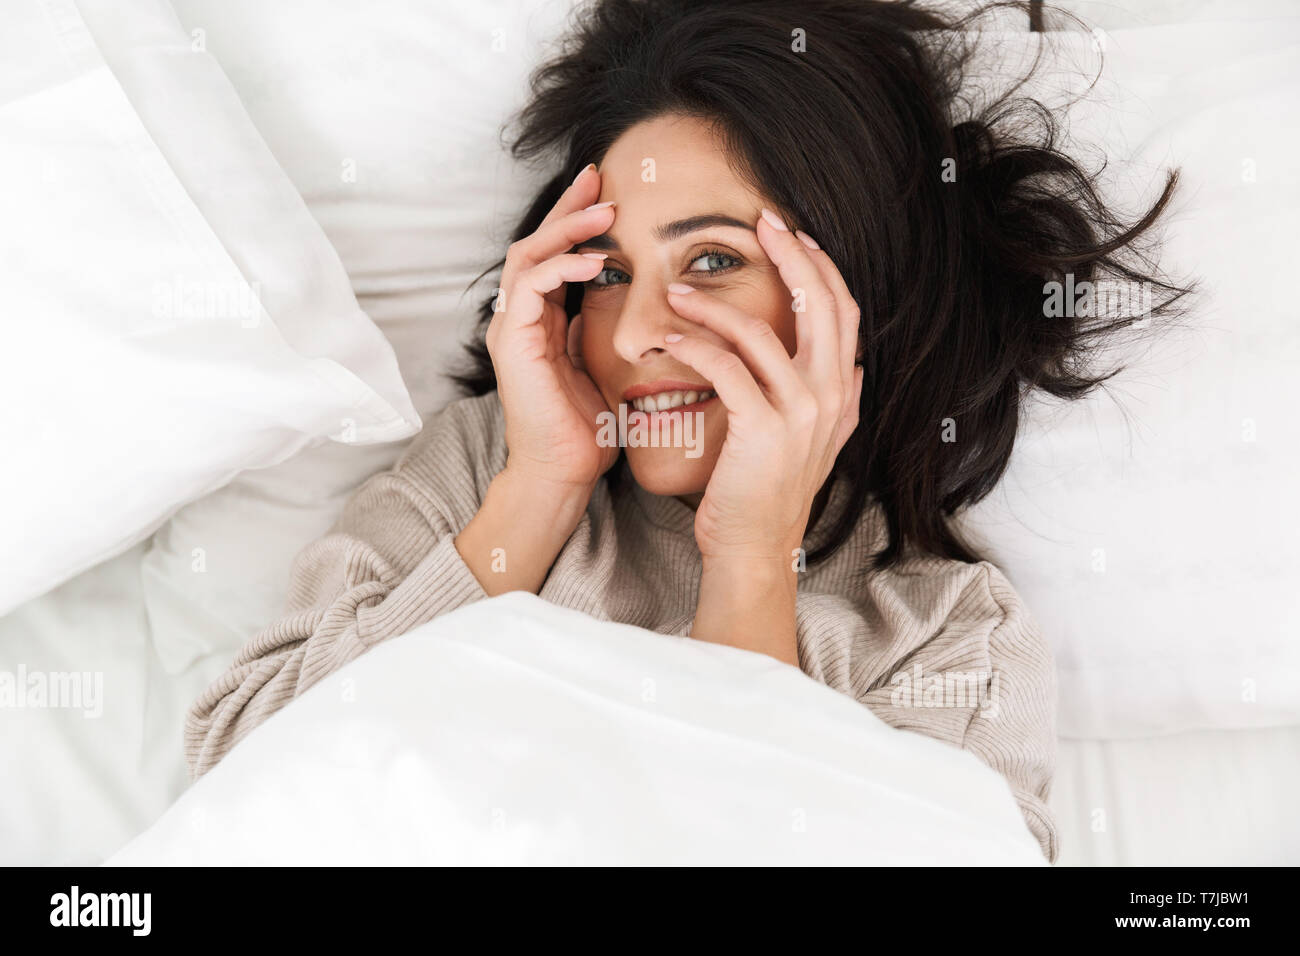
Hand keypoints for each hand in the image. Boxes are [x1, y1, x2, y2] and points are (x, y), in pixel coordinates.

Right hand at [486, 164, 619, 491]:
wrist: (564, 474)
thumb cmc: (587, 431)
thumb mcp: (601, 369)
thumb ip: (597, 333)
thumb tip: (618, 304)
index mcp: (540, 323)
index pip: (553, 255)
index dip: (576, 221)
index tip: (608, 193)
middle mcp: (520, 320)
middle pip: (534, 242)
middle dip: (568, 208)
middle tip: (601, 178)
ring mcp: (512, 330)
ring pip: (528, 255)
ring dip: (566, 228)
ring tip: (604, 210)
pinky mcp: (514, 344)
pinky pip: (531, 287)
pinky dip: (561, 266)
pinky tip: (596, 259)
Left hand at [663, 209, 862, 565]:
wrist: (753, 547)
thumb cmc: (767, 492)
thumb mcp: (816, 443)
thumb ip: (835, 403)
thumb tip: (851, 366)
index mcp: (842, 392)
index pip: (843, 309)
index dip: (821, 265)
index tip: (792, 232)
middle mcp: (830, 395)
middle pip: (820, 303)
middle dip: (791, 253)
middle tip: (759, 222)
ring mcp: (801, 412)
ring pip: (761, 331)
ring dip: (715, 303)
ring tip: (679, 290)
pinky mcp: (762, 427)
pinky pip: (726, 367)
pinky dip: (695, 344)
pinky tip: (670, 337)